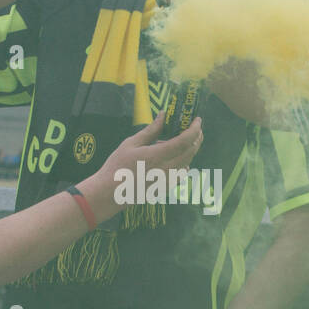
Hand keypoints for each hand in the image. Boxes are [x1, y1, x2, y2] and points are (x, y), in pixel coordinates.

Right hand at [81, 110, 202, 222]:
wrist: (111, 193)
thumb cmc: (117, 166)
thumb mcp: (131, 144)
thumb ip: (151, 130)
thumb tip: (162, 115)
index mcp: (158, 156)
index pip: (185, 141)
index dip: (194, 129)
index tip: (198, 120)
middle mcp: (167, 169)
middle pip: (191, 151)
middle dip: (197, 137)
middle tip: (195, 127)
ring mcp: (168, 180)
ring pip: (188, 162)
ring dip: (189, 149)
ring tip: (178, 140)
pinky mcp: (166, 188)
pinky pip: (181, 173)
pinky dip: (183, 162)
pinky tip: (174, 158)